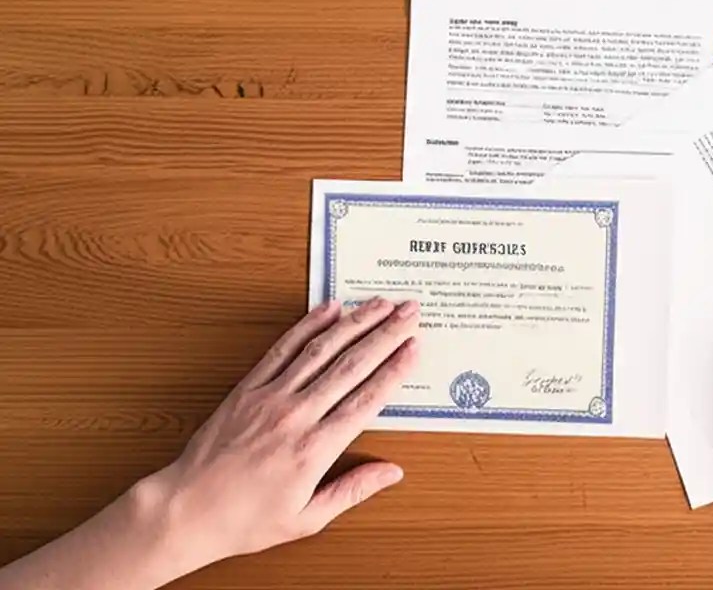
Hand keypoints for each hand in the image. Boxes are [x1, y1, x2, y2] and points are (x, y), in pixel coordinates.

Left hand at [0, 298, 422, 589]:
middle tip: (409, 311)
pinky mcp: (247, 389)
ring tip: (379, 303)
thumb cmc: (244, 520)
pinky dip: (307, 326)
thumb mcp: (307, 519)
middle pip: (351, 365)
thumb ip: (353, 490)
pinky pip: (282, 349)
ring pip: (321, 349)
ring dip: (354, 322)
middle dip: (385, 334)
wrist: (186, 509)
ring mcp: (269, 397)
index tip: (415, 346)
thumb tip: (392, 472)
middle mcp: (295, 416)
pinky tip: (328, 309)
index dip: (395, 369)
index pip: (367, 399)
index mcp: (314, 450)